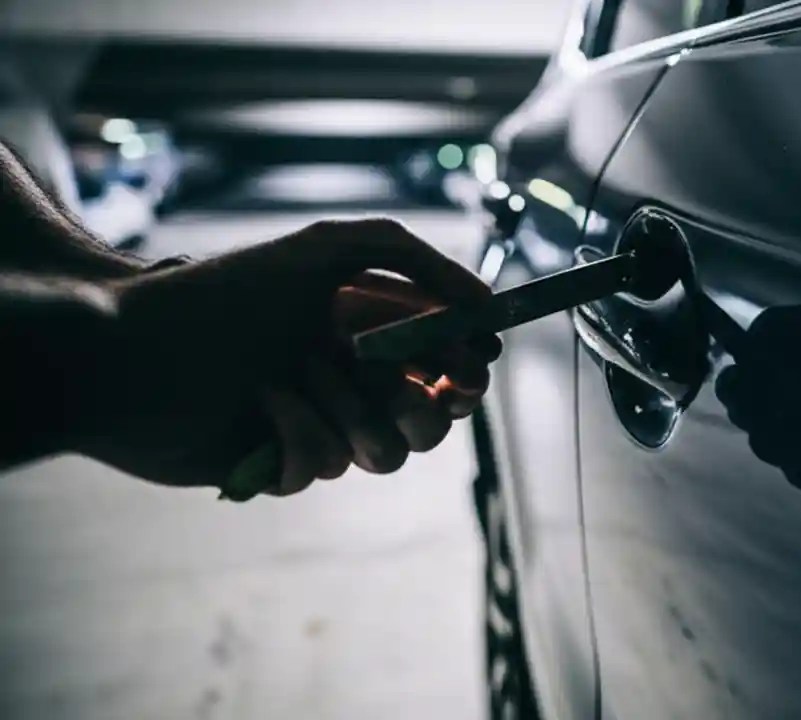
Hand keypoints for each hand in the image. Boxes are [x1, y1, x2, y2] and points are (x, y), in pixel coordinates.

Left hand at [76, 218, 499, 495]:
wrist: (130, 350)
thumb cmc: (224, 294)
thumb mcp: (325, 248)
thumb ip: (412, 259)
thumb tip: (482, 299)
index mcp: (367, 331)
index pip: (444, 361)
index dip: (466, 370)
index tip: (470, 368)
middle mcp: (348, 379)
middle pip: (430, 419)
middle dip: (424, 407)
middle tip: (405, 390)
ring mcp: (316, 423)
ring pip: (383, 451)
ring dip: (348, 412)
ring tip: (296, 376)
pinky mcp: (278, 464)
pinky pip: (321, 466)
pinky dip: (296, 431)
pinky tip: (258, 404)